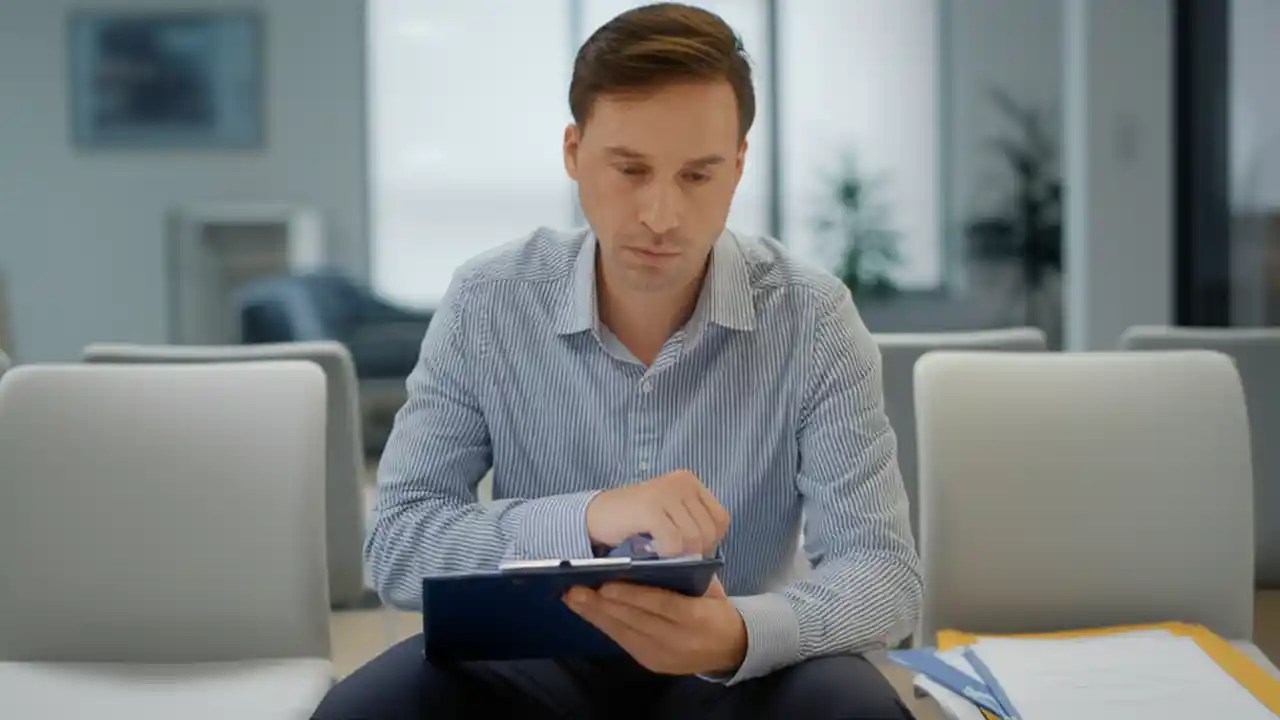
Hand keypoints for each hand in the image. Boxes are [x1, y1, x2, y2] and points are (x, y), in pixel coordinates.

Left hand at [564, 576, 746, 675]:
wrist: (732, 647)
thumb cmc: (716, 608)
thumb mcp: (709, 588)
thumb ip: (684, 575)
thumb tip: (649, 555)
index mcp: (697, 617)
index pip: (661, 605)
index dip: (631, 595)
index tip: (605, 583)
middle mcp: (678, 640)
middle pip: (635, 621)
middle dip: (602, 605)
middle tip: (574, 588)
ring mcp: (663, 655)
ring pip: (624, 633)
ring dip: (595, 615)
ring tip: (573, 597)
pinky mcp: (652, 663)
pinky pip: (623, 642)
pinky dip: (604, 625)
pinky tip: (587, 611)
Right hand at [586, 469, 729, 556]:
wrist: (595, 517)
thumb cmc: (635, 522)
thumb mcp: (671, 516)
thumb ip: (692, 525)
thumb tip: (712, 553)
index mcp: (690, 482)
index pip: (720, 519)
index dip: (710, 541)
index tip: (689, 549)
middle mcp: (682, 482)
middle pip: (709, 531)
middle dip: (694, 552)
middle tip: (671, 554)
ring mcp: (666, 493)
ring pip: (694, 539)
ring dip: (677, 555)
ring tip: (658, 550)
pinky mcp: (651, 507)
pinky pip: (674, 542)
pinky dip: (665, 553)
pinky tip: (650, 549)